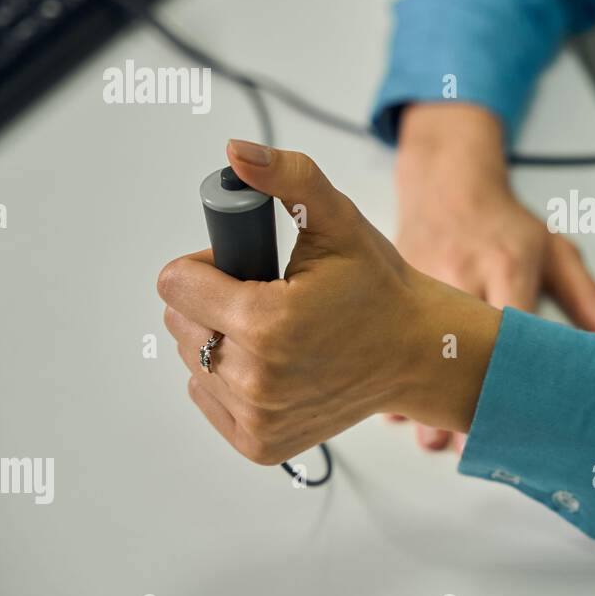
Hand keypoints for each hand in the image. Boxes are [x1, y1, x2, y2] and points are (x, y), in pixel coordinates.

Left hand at [158, 140, 499, 466]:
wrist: (419, 353)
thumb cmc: (379, 288)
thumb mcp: (338, 221)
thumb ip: (286, 178)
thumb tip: (236, 151)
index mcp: (266, 323)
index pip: (175, 283)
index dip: (209, 265)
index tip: (251, 268)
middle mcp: (256, 378)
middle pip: (179, 323)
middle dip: (213, 302)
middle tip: (272, 297)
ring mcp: (257, 417)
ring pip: (193, 359)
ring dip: (221, 339)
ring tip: (277, 331)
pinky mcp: (259, 443)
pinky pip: (207, 396)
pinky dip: (228, 377)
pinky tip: (273, 363)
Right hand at [391, 103, 594, 451]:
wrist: (446, 182)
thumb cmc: (503, 223)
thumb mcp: (553, 250)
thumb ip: (586, 299)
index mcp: (505, 267)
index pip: (506, 328)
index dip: (503, 376)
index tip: (507, 418)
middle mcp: (458, 275)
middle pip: (449, 349)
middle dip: (449, 403)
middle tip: (459, 446)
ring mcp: (416, 284)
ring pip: (407, 352)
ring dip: (415, 398)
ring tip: (429, 438)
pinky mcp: (387, 292)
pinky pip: (385, 345)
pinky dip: (393, 377)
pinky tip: (402, 409)